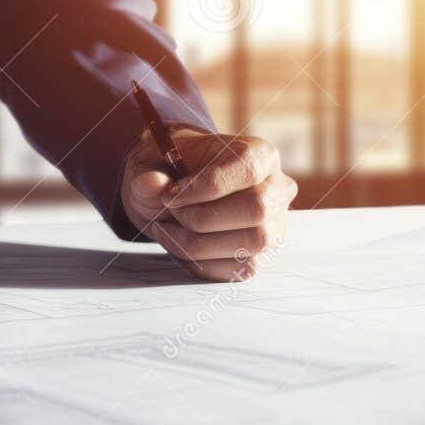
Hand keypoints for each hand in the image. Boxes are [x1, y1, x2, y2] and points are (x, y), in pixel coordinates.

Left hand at [121, 127, 296, 280]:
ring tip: (168, 229)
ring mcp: (273, 226)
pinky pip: (237, 269)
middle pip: (257, 210)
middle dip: (203, 218)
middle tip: (171, 212)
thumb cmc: (170, 170)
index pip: (248, 168)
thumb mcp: (150, 161)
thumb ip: (147, 172)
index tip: (170, 195)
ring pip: (249, 246)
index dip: (206, 186)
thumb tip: (152, 184)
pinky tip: (180, 244)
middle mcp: (276, 189)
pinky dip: (201, 262)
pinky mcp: (260, 255)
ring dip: (198, 244)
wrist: (174, 190)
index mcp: (259, 154)